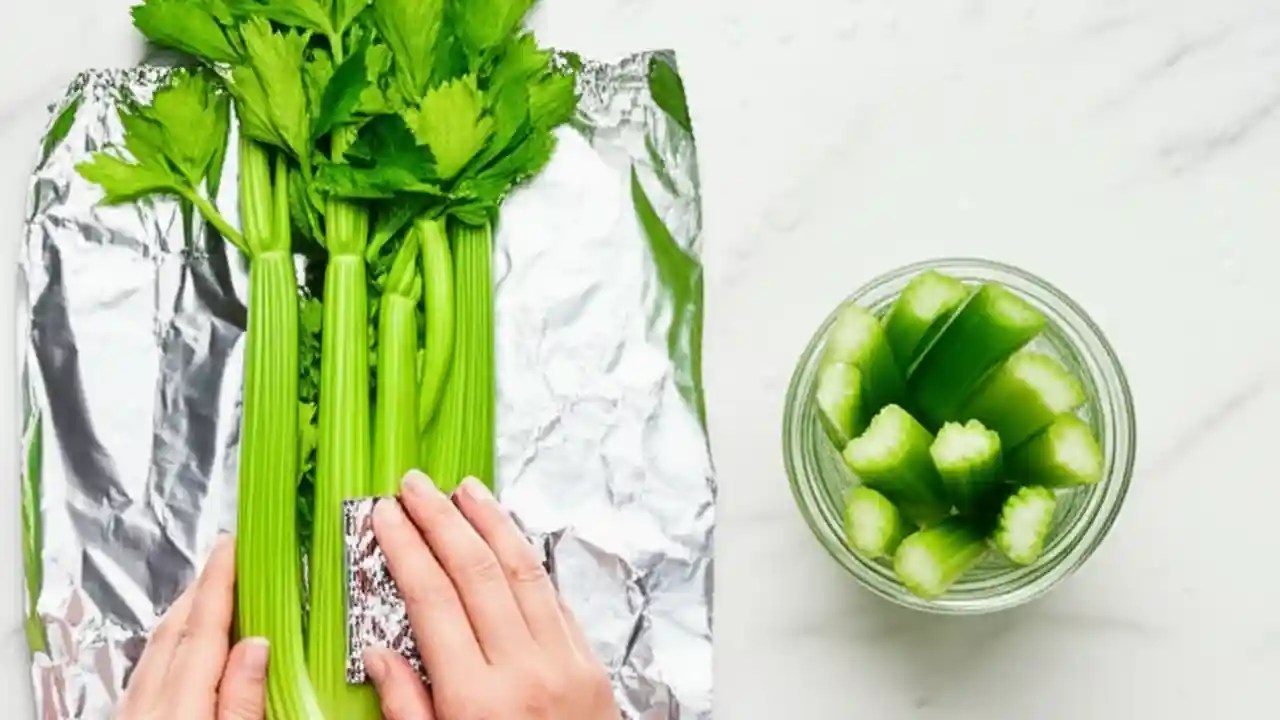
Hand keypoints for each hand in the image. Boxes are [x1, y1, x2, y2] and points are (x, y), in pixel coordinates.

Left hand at [118, 536, 268, 719]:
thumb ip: (244, 702)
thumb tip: (257, 643)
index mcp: (179, 707)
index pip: (202, 630)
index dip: (217, 582)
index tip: (229, 543)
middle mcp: (144, 706)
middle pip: (171, 632)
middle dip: (198, 590)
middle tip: (226, 559)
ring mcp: (128, 715)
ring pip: (154, 650)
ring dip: (182, 616)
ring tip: (209, 595)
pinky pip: (144, 672)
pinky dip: (167, 647)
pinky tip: (182, 651)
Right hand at [366, 471, 620, 719]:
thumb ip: (408, 707)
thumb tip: (378, 649)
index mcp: (475, 699)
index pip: (431, 599)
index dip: (404, 548)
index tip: (383, 515)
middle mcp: (523, 670)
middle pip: (476, 571)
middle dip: (441, 519)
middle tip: (413, 485)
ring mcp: (565, 663)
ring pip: (523, 571)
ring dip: (491, 522)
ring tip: (464, 488)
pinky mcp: (593, 666)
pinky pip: (556, 598)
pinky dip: (530, 560)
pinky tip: (510, 537)